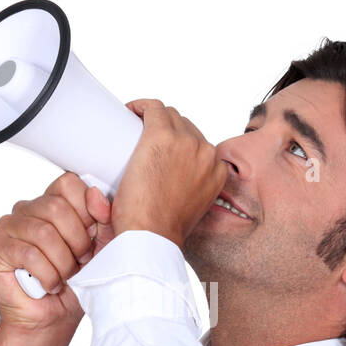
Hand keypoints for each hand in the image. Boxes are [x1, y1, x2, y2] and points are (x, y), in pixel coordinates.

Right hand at [0, 171, 114, 335]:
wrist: (52, 321)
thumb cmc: (75, 286)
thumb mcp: (101, 250)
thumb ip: (103, 220)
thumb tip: (96, 194)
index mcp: (52, 203)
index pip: (68, 183)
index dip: (86, 211)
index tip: (92, 239)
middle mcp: (28, 209)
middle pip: (56, 207)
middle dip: (77, 242)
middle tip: (80, 264)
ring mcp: (9, 225)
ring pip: (43, 232)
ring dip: (62, 262)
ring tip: (64, 277)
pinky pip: (28, 253)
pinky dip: (47, 275)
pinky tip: (50, 285)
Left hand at [111, 99, 228, 247]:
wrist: (151, 238)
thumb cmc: (161, 231)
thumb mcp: (189, 210)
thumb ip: (190, 194)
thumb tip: (173, 186)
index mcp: (217, 171)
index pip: (198, 143)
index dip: (178, 141)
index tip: (157, 149)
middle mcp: (207, 153)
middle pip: (184, 126)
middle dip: (165, 129)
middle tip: (139, 142)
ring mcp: (186, 143)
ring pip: (168, 115)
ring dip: (151, 119)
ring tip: (131, 129)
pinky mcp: (162, 136)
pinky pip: (152, 108)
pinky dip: (139, 107)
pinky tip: (128, 113)